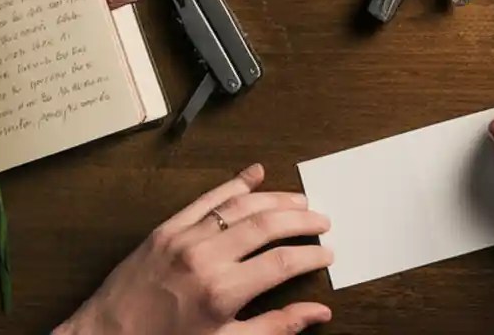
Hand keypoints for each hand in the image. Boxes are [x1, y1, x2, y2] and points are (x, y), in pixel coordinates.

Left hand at [53, 164, 333, 334]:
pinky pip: (207, 198)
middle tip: (322, 221)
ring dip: (275, 199)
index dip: (312, 255)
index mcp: (223, 291)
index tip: (326, 254)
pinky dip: (234, 183)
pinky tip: (254, 175)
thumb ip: (275, 327)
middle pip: (268, 225)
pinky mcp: (166, 228)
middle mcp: (206, 257)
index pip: (284, 262)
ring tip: (299, 202)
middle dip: (302, 221)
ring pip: (241, 205)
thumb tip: (318, 312)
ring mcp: (184, 237)